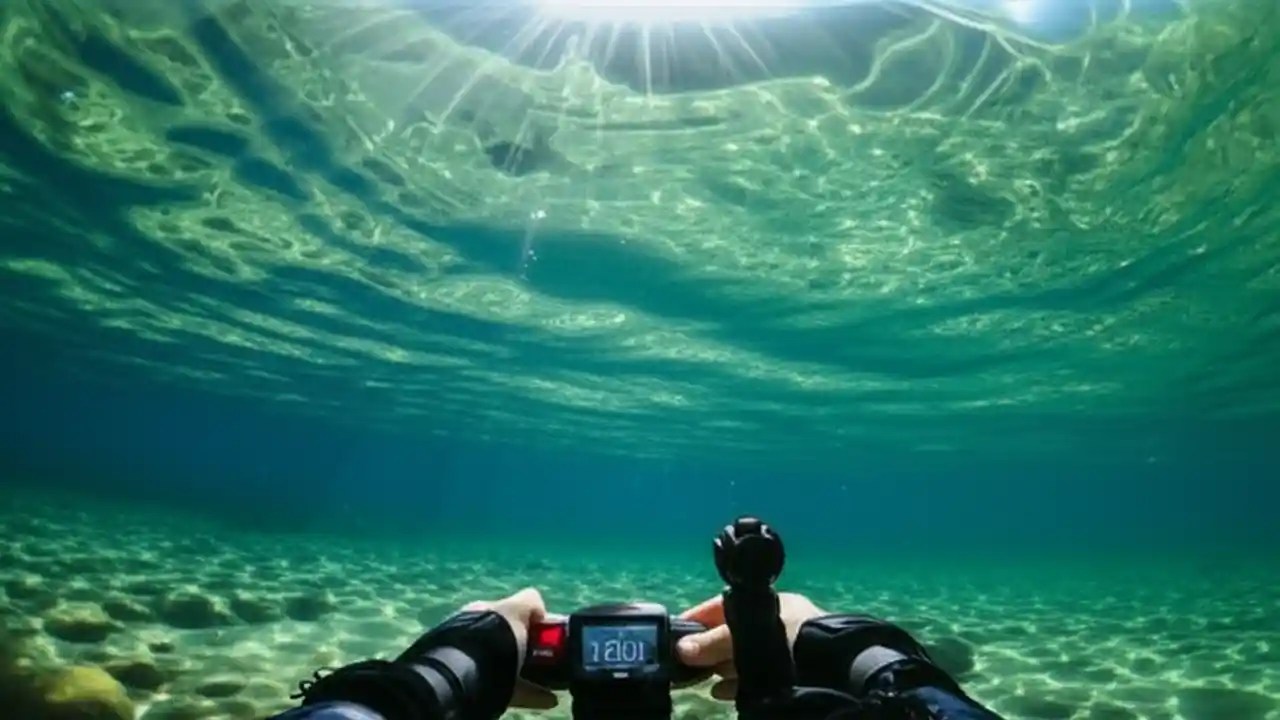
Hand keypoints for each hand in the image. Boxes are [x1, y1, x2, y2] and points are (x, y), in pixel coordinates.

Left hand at [460, 588, 559, 709]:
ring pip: (513, 666)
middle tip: (553, 656)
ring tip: (555, 681)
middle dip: (532, 647)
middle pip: (511, 640)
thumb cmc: (495, 632)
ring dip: (535, 673)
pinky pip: (515, 690)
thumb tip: (541, 613)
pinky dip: (533, 694)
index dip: (529, 618)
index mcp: (479, 613)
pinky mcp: (486, 687)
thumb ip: (531, 603)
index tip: (547, 631)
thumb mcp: (517, 607)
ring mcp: (480, 663)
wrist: (473, 671)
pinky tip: (550, 698)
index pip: (507, 611)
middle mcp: (477, 637)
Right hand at [676, 592, 825, 700]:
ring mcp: (782, 650)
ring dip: (719, 667)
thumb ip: (715, 643)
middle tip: (684, 660)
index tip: (677, 631)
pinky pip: (751, 676)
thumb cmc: (794, 641)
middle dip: (707, 647)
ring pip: (741, 656)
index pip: (725, 606)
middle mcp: (775, 624)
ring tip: (699, 677)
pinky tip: (720, 692)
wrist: (838, 671)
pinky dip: (735, 683)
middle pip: (731, 633)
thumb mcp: (749, 636)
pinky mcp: (785, 674)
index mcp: (770, 604)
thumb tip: (682, 649)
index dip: (699, 617)